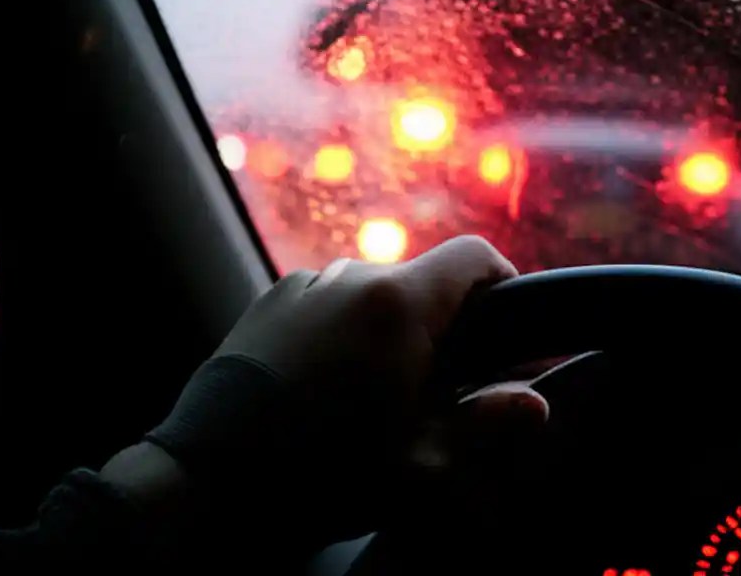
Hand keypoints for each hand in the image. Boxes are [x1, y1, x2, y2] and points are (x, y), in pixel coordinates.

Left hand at [105, 236, 546, 555]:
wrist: (207, 483)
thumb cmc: (319, 475)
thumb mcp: (417, 467)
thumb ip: (485, 428)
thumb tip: (534, 406)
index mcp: (398, 306)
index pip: (474, 257)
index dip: (502, 283)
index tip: (507, 324)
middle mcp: (351, 278)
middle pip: (421, 279)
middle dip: (439, 324)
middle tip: (439, 384)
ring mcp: (303, 286)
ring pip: (370, 291)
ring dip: (386, 327)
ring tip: (375, 389)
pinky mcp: (266, 303)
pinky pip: (325, 301)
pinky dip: (340, 329)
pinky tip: (327, 384)